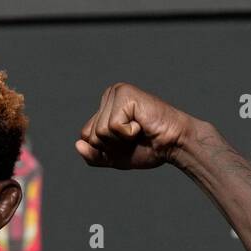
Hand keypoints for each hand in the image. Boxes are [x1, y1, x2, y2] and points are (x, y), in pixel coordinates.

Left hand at [74, 82, 194, 168]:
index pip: (86, 136)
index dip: (105, 148)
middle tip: (134, 136)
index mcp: (104, 108)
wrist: (173, 145)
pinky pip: (112, 126)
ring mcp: (116, 93)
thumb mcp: (114, 157)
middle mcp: (109, 96)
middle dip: (112, 145)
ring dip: (121, 139)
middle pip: (91, 135)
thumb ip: (93, 155)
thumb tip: (77, 144)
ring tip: (139, 129)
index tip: (126, 141)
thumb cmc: (147, 148)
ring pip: (100, 131)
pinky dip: (128, 132)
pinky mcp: (125, 95)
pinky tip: (141, 124)